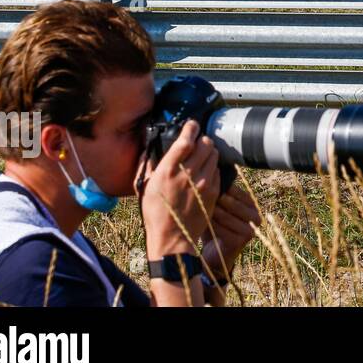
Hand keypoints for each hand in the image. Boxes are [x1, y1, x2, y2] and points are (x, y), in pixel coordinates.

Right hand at [138, 120, 220, 256]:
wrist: (173, 237)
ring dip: (209, 152)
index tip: (192, 125)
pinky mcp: (214, 190)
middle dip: (202, 139)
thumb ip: (148, 164)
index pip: (186, 140)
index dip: (191, 128)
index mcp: (168, 170)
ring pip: (214, 154)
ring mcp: (203, 182)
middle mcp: (188, 174)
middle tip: (197, 143)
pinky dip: (212, 167)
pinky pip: (218, 170)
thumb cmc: (155, 212)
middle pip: (206, 143)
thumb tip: (150, 147)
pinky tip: (204, 172)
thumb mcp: (144, 186)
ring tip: (201, 157)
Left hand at [202, 183, 259, 280]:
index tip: (205, 185)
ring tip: (197, 208)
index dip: (221, 189)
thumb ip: (219, 195)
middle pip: (233, 204)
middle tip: (199, 196)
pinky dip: (210, 225)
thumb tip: (211, 174)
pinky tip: (201, 222)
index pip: (238, 193)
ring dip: (210, 212)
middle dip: (215, 200)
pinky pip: (222, 229)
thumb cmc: (216, 228)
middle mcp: (256, 217)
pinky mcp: (241, 241)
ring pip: (226, 216)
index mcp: (253, 206)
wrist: (216, 255)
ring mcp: (250, 230)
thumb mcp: (219, 209)